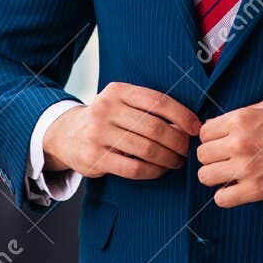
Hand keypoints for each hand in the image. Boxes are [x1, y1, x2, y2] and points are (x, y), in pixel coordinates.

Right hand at [42, 82, 201, 179]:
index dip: (182, 115)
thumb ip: (148, 108)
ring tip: (176, 162)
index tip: (196, 128)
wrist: (66, 134)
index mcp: (117, 91)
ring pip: (146, 149)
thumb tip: (189, 123)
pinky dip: (153, 171)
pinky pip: (134, 168)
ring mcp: (98, 134)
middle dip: (177, 142)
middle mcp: (106, 109)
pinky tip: (160, 170)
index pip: (157, 101)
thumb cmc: (107, 119)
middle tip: (186, 150)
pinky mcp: (95, 157)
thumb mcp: (121, 103)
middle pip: (154, 127)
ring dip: (168, 159)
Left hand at [196, 100, 262, 207]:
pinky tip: (236, 191)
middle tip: (226, 161)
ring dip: (215, 177)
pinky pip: (222, 199)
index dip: (212, 139)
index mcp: (241, 119)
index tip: (221, 144)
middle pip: (202, 154)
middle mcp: (239, 142)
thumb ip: (243, 113)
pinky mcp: (257, 190)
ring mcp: (247, 167)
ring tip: (229, 176)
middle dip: (212, 157)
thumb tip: (219, 123)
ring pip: (205, 176)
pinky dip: (225, 197)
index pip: (204, 132)